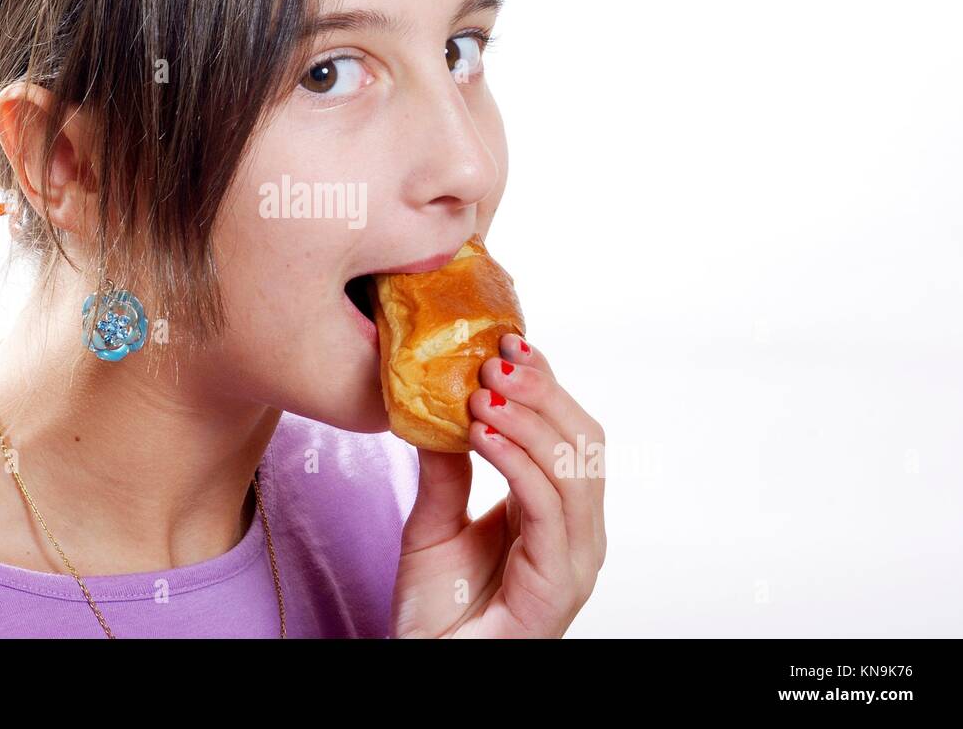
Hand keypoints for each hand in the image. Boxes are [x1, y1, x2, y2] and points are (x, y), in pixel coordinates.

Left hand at [390, 334, 605, 637]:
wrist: (426, 671)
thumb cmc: (435, 614)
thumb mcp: (433, 524)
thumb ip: (447, 470)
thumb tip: (442, 404)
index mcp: (555, 513)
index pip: (568, 432)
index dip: (545, 383)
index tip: (508, 339)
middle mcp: (577, 533)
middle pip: (583, 441)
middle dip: (543, 389)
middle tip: (497, 353)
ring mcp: (574, 560)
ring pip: (573, 468)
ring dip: (528, 417)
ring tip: (482, 386)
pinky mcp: (558, 584)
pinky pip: (548, 507)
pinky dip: (517, 461)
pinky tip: (480, 431)